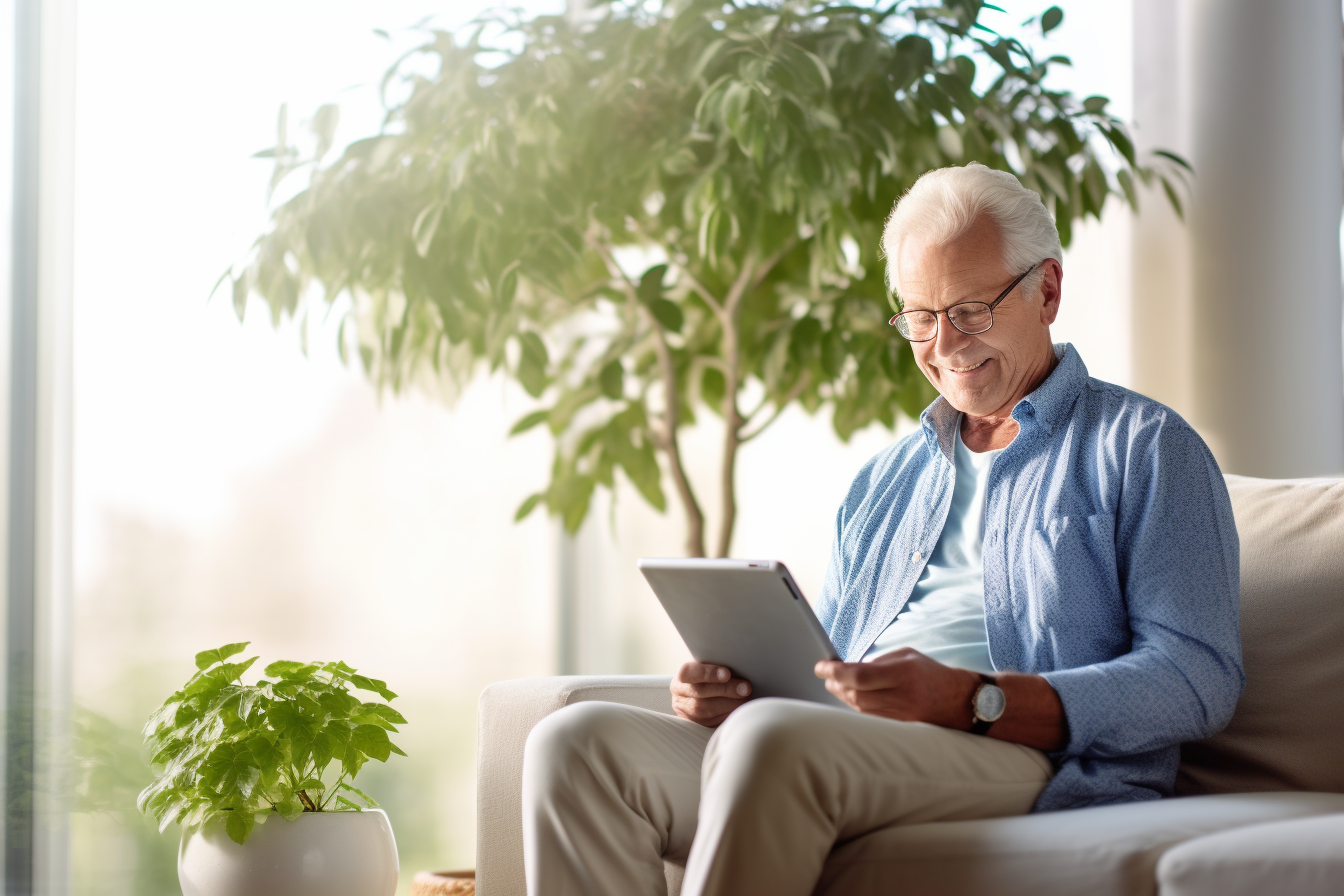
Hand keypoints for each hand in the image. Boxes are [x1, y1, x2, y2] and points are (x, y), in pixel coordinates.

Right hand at [671, 662, 751, 726]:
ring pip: (705, 709)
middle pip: (700, 692)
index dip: (708, 673)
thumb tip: (740, 664)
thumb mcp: (708, 667)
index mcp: (683, 675)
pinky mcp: (695, 723)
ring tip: (745, 698)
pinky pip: (711, 721)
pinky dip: (727, 714)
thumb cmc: (708, 677)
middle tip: (745, 688)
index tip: (727, 674)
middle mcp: (681, 693)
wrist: (696, 696)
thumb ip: (718, 665)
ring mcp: (686, 710)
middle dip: (725, 690)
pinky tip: (739, 709)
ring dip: (729, 703)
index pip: (690, 672)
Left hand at [814, 648, 977, 728]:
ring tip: (836, 685)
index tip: (820, 666)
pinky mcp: (901, 728)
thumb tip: (848, 669)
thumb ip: (878, 662)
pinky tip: (851, 698)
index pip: (860, 675)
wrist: (962, 702)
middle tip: (826, 675)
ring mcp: (901, 715)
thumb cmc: (932, 674)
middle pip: (855, 695)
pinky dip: (856, 707)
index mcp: (903, 673)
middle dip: (835, 684)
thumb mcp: (907, 656)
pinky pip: (869, 718)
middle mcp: (902, 696)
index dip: (835, 671)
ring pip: (859, 708)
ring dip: (842, 696)